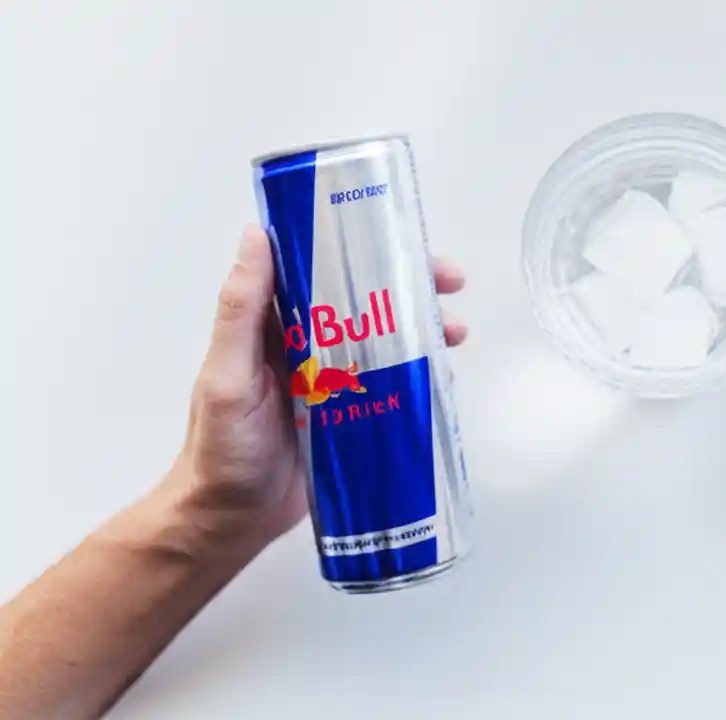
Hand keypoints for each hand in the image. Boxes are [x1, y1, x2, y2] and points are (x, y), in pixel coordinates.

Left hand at [164, 226, 466, 551]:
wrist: (230, 521)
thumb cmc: (219, 451)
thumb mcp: (227, 377)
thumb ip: (241, 311)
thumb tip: (256, 236)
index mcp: (272, 326)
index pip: (321, 270)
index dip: (363, 249)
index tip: (404, 242)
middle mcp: (304, 346)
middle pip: (364, 302)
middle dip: (411, 288)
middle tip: (450, 284)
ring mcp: (330, 381)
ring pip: (384, 341)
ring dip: (422, 331)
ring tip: (456, 334)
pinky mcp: (350, 415)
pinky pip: (390, 386)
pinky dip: (418, 376)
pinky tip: (442, 376)